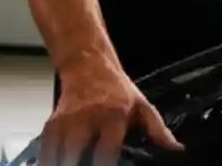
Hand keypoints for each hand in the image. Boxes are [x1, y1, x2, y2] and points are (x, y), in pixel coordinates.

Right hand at [39, 59, 182, 164]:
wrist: (87, 64)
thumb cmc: (116, 88)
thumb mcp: (141, 105)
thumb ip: (157, 129)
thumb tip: (176, 149)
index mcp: (111, 116)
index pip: (106, 152)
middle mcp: (86, 119)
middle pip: (75, 155)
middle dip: (79, 165)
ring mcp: (66, 122)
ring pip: (57, 155)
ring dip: (64, 163)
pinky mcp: (52, 124)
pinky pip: (45, 150)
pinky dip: (49, 160)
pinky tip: (55, 164)